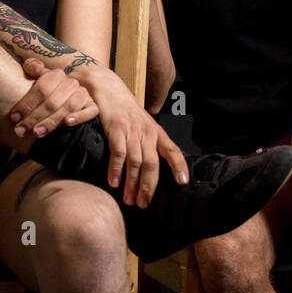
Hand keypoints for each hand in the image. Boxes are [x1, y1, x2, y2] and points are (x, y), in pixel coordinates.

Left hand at [8, 58, 98, 137]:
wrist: (71, 93)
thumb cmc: (50, 90)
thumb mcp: (40, 77)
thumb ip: (33, 68)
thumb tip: (31, 66)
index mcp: (57, 75)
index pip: (41, 89)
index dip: (27, 104)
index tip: (15, 118)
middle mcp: (71, 83)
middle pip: (52, 101)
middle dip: (34, 117)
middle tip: (21, 131)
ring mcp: (83, 94)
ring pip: (68, 108)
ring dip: (52, 121)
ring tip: (37, 132)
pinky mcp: (93, 106)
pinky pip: (90, 111)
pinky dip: (79, 117)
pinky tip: (67, 122)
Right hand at [81, 66, 188, 206]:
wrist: (109, 89)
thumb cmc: (126, 112)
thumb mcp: (142, 127)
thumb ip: (148, 146)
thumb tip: (149, 172)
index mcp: (157, 133)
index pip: (172, 151)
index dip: (178, 166)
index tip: (183, 182)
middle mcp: (147, 132)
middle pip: (153, 163)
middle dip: (148, 186)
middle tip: (143, 203)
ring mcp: (132, 130)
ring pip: (136, 161)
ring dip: (132, 183)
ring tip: (129, 199)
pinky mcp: (116, 128)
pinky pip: (118, 153)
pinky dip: (116, 169)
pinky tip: (114, 182)